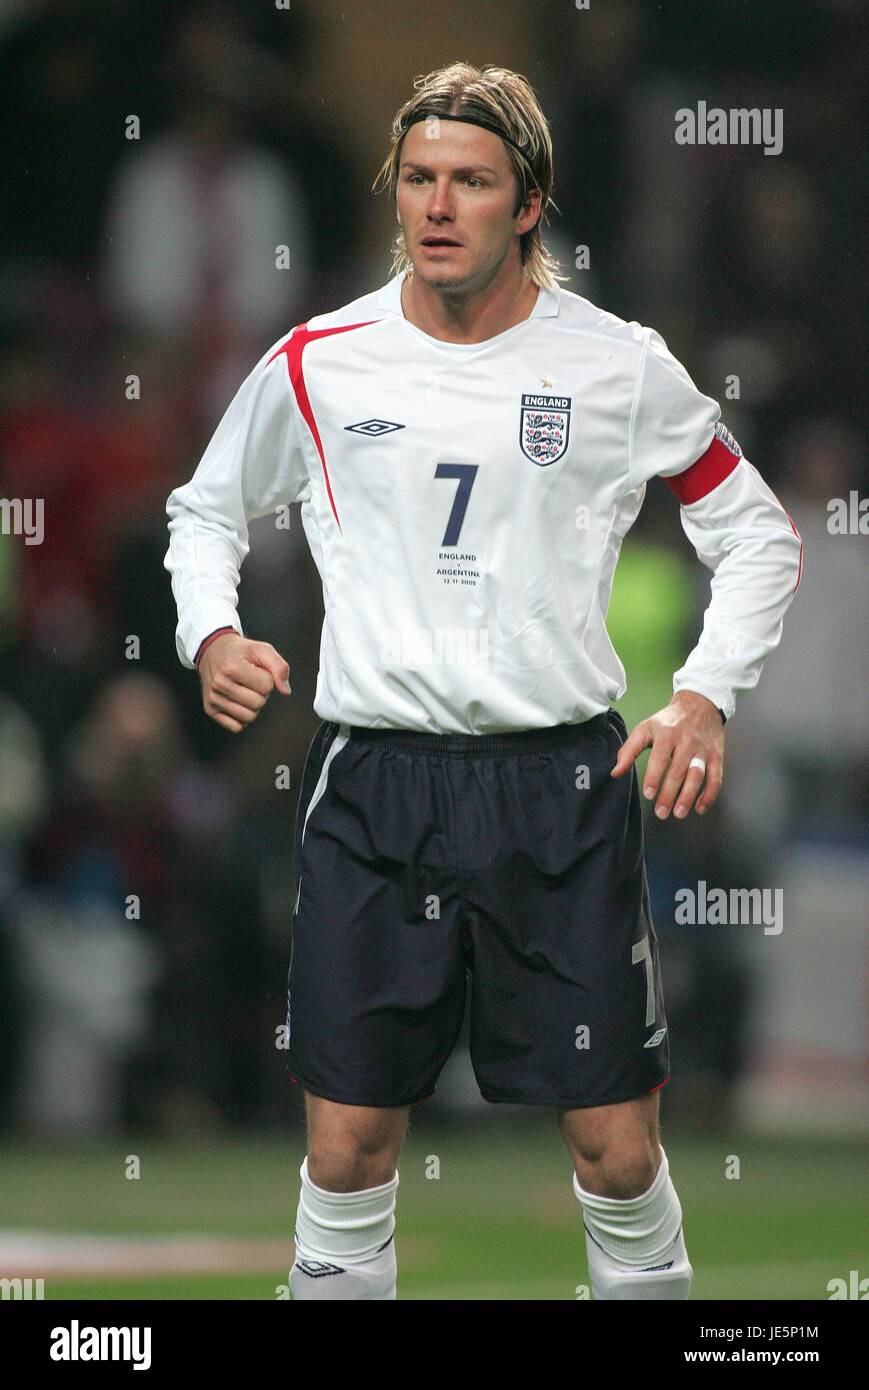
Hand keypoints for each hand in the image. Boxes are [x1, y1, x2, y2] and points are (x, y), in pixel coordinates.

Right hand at [198, 633, 290, 732]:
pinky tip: (238, 702)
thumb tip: (285, 691)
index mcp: (232, 667)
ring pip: (249, 717)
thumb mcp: (262, 649)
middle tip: (251, 682)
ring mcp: (213, 699)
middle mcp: (219, 684)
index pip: (266, 686)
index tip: (257, 670)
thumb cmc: (241, 652)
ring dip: (253, 706)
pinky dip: (242, 718)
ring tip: (245, 691)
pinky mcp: (210, 710)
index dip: (267, 678)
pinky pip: (237, 727)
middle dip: (261, 693)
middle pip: (258, 703)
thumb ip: (279, 667)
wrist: (213, 652)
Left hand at [610, 691, 724, 818]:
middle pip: (678, 770)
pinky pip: (715, 777)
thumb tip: (616, 772)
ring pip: (697, 775)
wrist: (699, 704)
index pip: (660, 757)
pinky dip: (709, 795)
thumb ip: (629, 750)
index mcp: (667, 733)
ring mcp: (703, 749)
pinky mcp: (716, 756)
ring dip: (689, 797)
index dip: (654, 776)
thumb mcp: (646, 728)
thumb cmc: (669, 720)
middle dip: (669, 794)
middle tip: (661, 812)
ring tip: (679, 813)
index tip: (649, 793)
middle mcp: (686, 741)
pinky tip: (700, 808)